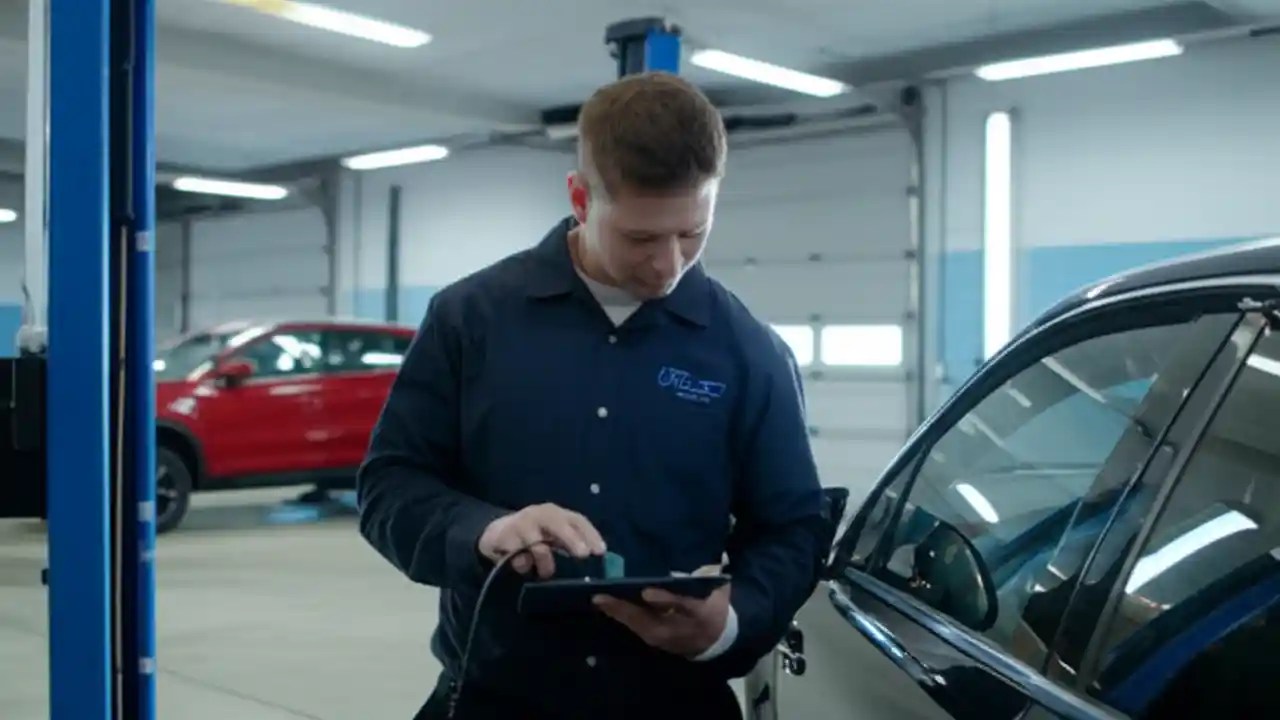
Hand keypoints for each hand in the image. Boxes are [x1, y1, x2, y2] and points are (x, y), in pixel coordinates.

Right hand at [477, 503, 605, 578]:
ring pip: (538, 543)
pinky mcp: (504, 536)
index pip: (577, 520)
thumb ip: (571, 546)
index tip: (601, 551)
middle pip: (558, 523)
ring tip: (546, 573)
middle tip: (583, 555)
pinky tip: (522, 567)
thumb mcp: (554, 538)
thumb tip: (594, 560)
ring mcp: (522, 524)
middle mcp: (541, 515)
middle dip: (572, 539)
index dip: (590, 534)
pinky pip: (516, 554)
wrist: (497, 534)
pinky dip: (522, 564)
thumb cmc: (533, 536)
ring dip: (545, 560)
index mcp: (557, 514)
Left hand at [593, 565, 730, 657]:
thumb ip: (709, 574)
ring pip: (638, 625)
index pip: (683, 606)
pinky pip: (634, 627)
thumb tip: (701, 552)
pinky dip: (619, 616)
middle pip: (650, 619)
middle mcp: (679, 628)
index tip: (646, 592)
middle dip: (625, 608)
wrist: (714, 639)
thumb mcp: (718, 589)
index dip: (665, 599)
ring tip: (598, 597)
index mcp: (702, 613)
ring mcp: (665, 637)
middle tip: (603, 594)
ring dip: (616, 612)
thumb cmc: (714, 604)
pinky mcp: (653, 640)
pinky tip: (605, 604)